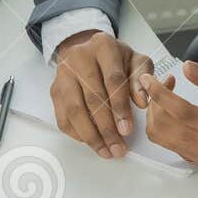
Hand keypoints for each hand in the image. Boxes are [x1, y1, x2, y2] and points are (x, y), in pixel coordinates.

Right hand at [50, 30, 154, 158]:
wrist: (88, 50)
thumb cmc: (116, 59)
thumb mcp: (135, 61)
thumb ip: (142, 79)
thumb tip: (142, 103)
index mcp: (103, 46)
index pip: (112, 80)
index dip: (120, 107)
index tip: (127, 129)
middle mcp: (79, 57)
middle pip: (92, 98)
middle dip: (106, 128)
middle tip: (118, 148)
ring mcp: (63, 74)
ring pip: (74, 110)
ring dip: (91, 135)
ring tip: (106, 151)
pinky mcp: (55, 90)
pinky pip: (63, 117)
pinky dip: (77, 134)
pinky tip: (92, 142)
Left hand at [139, 62, 197, 167]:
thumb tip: (187, 68)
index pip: (182, 113)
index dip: (161, 94)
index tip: (149, 79)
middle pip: (164, 127)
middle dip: (154, 101)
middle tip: (160, 81)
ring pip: (160, 137)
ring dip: (155, 112)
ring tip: (165, 93)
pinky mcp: (195, 159)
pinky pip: (167, 142)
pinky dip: (160, 123)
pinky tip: (169, 107)